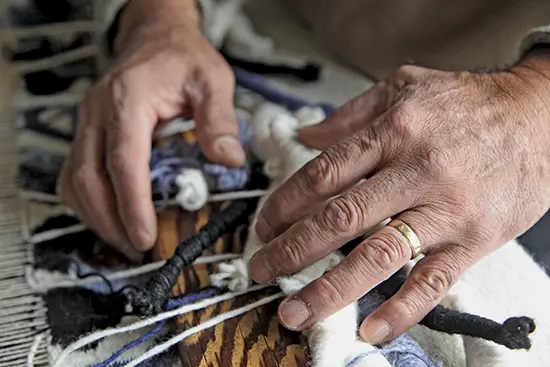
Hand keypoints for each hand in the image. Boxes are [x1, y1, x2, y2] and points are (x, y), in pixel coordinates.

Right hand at [58, 0, 242, 260]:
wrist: (155, 37)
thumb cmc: (183, 58)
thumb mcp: (212, 79)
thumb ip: (220, 118)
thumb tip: (228, 160)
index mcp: (128, 100)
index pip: (123, 161)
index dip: (131, 204)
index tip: (144, 236)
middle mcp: (98, 113)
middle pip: (88, 178)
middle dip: (110, 221)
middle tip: (137, 249)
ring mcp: (87, 123)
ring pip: (74, 180)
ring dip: (96, 217)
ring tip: (126, 241)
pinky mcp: (87, 132)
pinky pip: (75, 174)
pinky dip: (89, 202)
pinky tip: (112, 217)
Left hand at [248, 51, 549, 343]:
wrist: (539, 116)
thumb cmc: (467, 103)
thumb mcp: (403, 88)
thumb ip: (350, 114)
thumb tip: (305, 138)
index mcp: (392, 131)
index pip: (324, 175)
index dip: (285, 204)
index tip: (264, 225)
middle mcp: (415, 171)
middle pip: (340, 219)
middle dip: (292, 250)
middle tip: (261, 270)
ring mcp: (445, 209)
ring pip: (378, 256)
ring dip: (330, 289)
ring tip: (295, 311)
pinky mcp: (474, 239)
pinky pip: (433, 281)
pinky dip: (401, 310)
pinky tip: (370, 330)